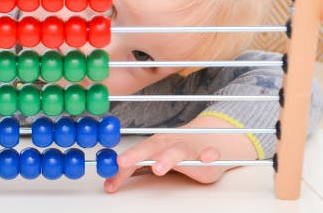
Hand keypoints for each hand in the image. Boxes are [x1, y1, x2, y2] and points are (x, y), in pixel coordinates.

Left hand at [104, 114, 258, 192]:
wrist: (211, 138)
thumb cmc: (179, 150)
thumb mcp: (156, 158)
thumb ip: (137, 169)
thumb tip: (111, 182)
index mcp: (155, 145)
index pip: (134, 157)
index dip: (121, 170)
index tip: (110, 184)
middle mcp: (169, 144)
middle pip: (151, 148)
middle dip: (136, 155)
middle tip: (124, 163)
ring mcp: (189, 147)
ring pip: (178, 151)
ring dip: (167, 158)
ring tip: (159, 168)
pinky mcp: (209, 153)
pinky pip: (210, 153)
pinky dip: (209, 155)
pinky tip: (206, 158)